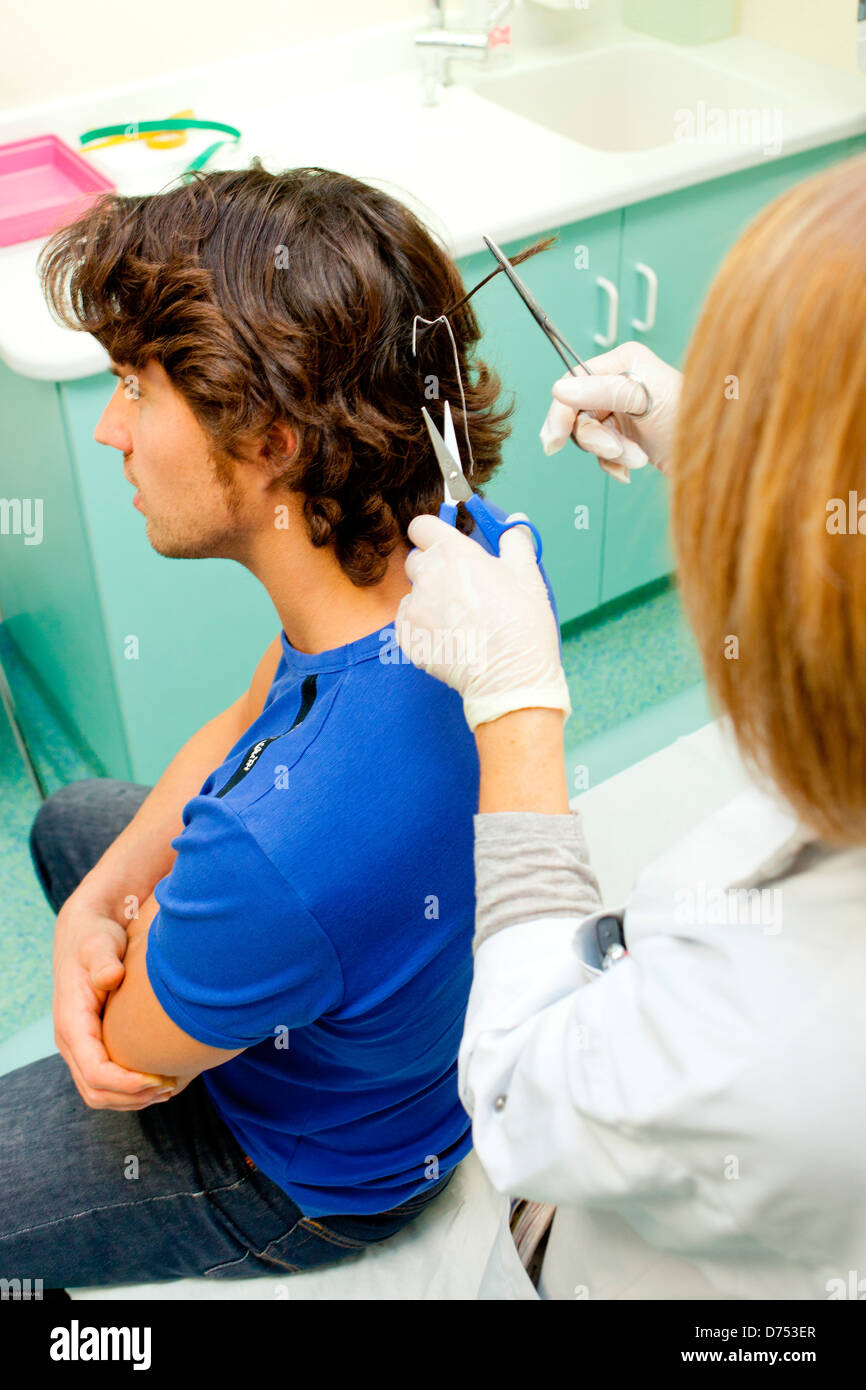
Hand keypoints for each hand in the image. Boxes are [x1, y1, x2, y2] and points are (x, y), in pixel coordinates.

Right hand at [53, 893, 176, 1109]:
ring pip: (99, 1094)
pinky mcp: (91, 1045)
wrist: (86, 933)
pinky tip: (159, 1080)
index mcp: (72, 1024)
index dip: (128, 1084)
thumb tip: (111, 978)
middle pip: (96, 1092)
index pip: (95, 1072)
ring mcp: (79, 1047)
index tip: (159, 1079)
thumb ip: (103, 961)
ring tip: (169, 1089)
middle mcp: (71, 1041)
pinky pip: (104, 1083)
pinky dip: (129, 1091)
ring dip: (132, 1100)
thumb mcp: (99, 944)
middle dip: (133, 1098)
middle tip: (170, 1088)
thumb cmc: (97, 938)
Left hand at [396, 513, 570, 731]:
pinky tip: (448, 637)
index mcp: (453, 553)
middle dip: (432, 568)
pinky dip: (422, 627)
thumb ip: (515, 541)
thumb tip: (515, 521)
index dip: (432, 534)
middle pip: (415, 560)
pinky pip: (407, 622)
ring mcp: (413, 608)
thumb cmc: (522, 625)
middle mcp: (427, 576)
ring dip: (429, 600)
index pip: (421, 526)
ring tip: (459, 621)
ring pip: (413, 594)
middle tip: (460, 588)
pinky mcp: (406, 637)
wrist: (510, 678)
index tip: (443, 544)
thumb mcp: (527, 575)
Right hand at [540, 340, 681, 478]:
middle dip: (597, 438)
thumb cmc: (692, 419)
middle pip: (578, 414)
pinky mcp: (627, 438)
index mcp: (623, 363)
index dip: (561, 412)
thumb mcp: (643, 399)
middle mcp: (620, 384)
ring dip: (611, 453)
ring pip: (589, 438)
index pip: (573, 384)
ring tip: (637, 457)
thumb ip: (600, 390)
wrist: (717, 456)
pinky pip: (602, 455)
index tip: (554, 440)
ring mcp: (622, 412)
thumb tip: (560, 389)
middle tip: (616, 451)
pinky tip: (633, 467)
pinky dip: (615, 465)